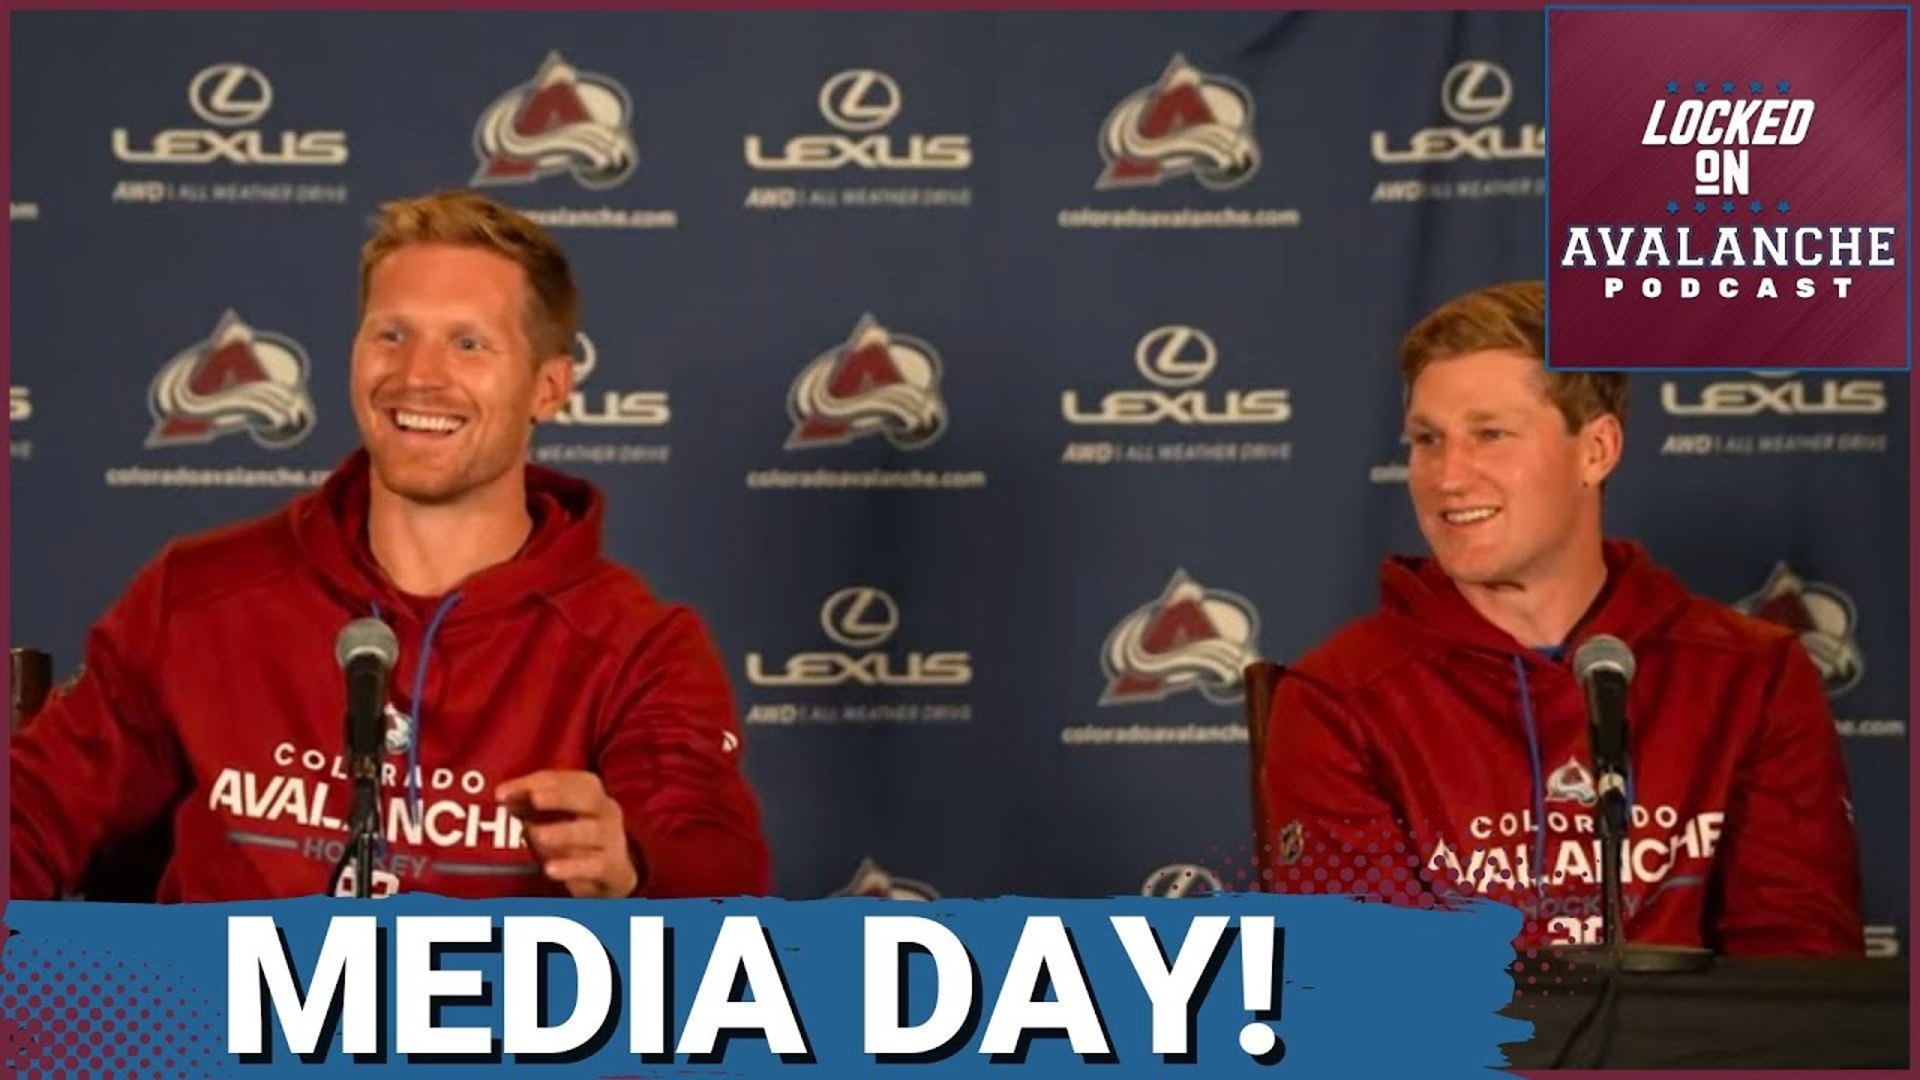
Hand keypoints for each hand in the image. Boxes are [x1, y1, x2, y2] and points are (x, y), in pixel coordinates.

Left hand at [495, 770, 637, 897]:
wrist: (611, 872)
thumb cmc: (575, 838)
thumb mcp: (551, 819)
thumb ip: (528, 806)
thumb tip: (504, 796)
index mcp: (590, 792)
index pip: (561, 780)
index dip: (532, 783)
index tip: (501, 793)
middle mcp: (606, 810)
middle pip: (588, 797)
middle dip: (560, 797)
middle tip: (534, 799)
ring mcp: (612, 839)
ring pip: (592, 831)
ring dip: (564, 832)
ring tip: (538, 835)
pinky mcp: (614, 867)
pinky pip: (594, 866)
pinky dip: (572, 867)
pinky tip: (550, 869)